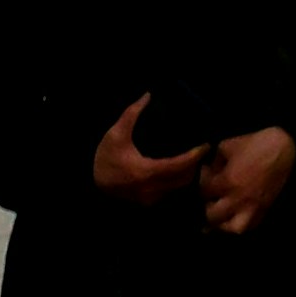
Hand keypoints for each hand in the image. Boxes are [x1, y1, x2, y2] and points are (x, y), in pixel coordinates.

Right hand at [87, 93, 216, 206]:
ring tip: (192, 158)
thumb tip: (147, 95)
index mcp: (146, 171)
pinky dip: (176, 180)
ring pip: (177, 187)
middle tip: (201, 150)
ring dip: (187, 173)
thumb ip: (132, 113)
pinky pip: (169, 191)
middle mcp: (152, 188)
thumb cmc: (104, 157)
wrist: (89, 182)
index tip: (206, 145)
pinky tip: (177, 169)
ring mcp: (150, 198)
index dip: (194, 156)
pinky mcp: (148, 202)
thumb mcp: (116, 133)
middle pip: (183, 178)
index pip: (178, 166)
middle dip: (195, 165)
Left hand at [197, 123, 295, 234]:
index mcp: (227, 182)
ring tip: (222, 215)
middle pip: (212, 216)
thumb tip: (210, 170)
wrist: (283, 147)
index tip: (206, 172)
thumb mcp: (227, 145)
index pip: (204, 191)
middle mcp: (238, 199)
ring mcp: (252, 206)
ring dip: (224, 223)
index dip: (202, 181)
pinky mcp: (265, 208)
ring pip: (232, 228)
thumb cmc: (254, 144)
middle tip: (211, 197)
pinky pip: (252, 225)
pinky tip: (238, 215)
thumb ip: (214, 160)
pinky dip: (242, 223)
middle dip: (208, 206)